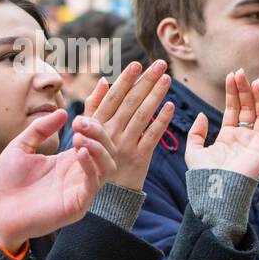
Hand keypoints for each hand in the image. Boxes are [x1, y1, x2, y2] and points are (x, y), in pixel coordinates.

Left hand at [0, 111, 114, 249]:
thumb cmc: (6, 182)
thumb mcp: (20, 146)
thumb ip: (40, 129)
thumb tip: (62, 112)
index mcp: (67, 161)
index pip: (94, 140)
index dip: (92, 125)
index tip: (76, 117)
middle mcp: (77, 174)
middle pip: (107, 150)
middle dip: (99, 133)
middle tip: (81, 123)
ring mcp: (79, 190)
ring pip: (108, 167)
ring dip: (99, 148)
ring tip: (80, 137)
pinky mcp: (77, 205)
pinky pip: (93, 184)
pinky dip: (91, 166)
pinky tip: (79, 152)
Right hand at [81, 59, 174, 190]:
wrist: (104, 195)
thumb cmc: (95, 159)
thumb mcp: (87, 132)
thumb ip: (94, 106)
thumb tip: (104, 80)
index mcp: (97, 125)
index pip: (114, 98)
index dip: (126, 80)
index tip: (137, 64)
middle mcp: (111, 133)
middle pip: (131, 102)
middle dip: (146, 81)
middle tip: (160, 64)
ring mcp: (125, 146)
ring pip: (142, 115)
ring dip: (156, 95)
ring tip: (167, 79)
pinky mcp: (139, 158)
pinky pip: (152, 136)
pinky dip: (161, 121)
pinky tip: (171, 106)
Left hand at [186, 69, 258, 178]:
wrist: (215, 190)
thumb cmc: (204, 174)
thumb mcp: (193, 150)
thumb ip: (196, 132)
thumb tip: (202, 115)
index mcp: (228, 138)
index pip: (233, 109)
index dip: (233, 93)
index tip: (231, 76)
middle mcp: (243, 138)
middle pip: (247, 108)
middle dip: (244, 90)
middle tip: (240, 72)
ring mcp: (255, 143)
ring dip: (258, 98)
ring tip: (254, 81)